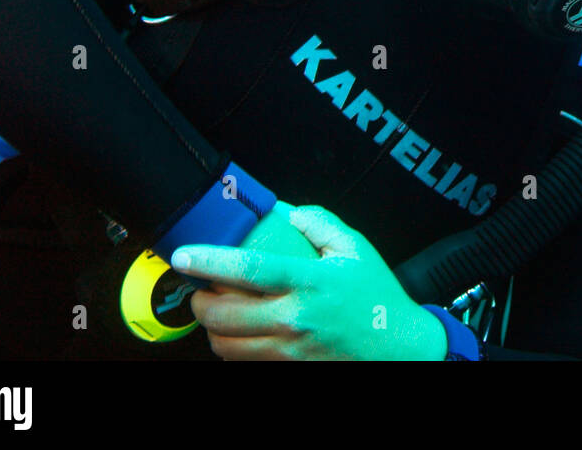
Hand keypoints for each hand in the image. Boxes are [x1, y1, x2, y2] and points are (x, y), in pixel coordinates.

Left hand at [170, 204, 447, 360]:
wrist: (398, 348)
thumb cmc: (375, 295)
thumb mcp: (354, 248)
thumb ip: (317, 223)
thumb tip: (281, 211)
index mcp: (311, 281)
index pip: (250, 269)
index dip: (211, 261)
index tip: (183, 254)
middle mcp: (296, 319)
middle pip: (223, 316)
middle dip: (200, 301)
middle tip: (201, 288)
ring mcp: (290, 351)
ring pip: (225, 345)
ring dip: (212, 328)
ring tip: (219, 311)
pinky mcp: (289, 370)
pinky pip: (241, 362)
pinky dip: (231, 348)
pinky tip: (241, 333)